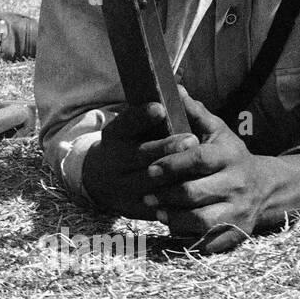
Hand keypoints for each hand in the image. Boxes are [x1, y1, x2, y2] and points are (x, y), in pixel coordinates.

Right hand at [80, 101, 197, 215]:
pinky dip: (176, 200)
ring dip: (176, 175)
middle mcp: (114, 162)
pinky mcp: (134, 207)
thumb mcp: (128, 128)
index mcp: (114, 137)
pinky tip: (193, 192)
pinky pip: (157, 205)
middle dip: (166, 147)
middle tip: (191, 140)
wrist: (101, 180)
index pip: (125, 124)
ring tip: (198, 168)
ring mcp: (122, 187)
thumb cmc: (126, 146)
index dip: (142, 117)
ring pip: (151, 183)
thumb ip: (151, 114)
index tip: (160, 108)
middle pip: (140, 155)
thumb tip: (179, 91)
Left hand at [144, 90, 299, 253]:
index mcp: (229, 156)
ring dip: (174, 217)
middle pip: (196, 193)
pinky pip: (210, 240)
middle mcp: (237, 184)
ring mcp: (238, 210)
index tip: (150, 168)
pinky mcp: (237, 232)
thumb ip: (195, 113)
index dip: (172, 164)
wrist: (268, 187)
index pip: (198, 160)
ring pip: (201, 220)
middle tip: (145, 193)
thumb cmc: (231, 156)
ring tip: (155, 210)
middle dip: (167, 194)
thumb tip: (174, 87)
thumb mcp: (218, 131)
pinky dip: (188, 236)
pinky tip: (171, 226)